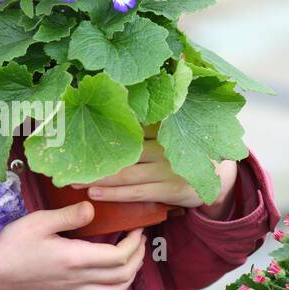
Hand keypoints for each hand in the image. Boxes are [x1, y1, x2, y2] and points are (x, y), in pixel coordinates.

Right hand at [0, 201, 146, 289]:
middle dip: (137, 258)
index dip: (134, 244)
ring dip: (128, 278)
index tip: (136, 229)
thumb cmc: (13, 244)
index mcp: (75, 258)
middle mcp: (77, 279)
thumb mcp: (39, 221)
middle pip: (122, 276)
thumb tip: (93, 209)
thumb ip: (70, 215)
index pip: (118, 256)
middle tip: (138, 241)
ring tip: (130, 261)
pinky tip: (108, 281)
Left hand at [68, 128, 237, 214]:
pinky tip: (95, 193)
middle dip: (94, 158)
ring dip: (99, 178)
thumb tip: (122, 95)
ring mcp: (168, 168)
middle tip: (67, 161)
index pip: (129, 126)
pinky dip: (115, 194)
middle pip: (123, 151)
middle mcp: (164, 145)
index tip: (74, 132)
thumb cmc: (184, 150)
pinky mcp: (170, 189)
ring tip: (74, 180)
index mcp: (162, 127)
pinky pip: (137, 192)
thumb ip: (149, 118)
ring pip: (127, 174)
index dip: (102, 129)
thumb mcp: (172, 129)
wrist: (220, 175)